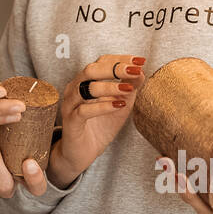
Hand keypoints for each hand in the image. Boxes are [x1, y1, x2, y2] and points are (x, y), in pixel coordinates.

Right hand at [48, 54, 145, 186]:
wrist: (82, 153)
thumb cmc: (100, 126)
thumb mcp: (120, 105)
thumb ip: (129, 88)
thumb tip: (141, 71)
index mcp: (85, 81)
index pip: (101, 62)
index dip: (120, 60)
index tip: (140, 61)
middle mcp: (75, 89)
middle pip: (91, 70)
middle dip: (114, 68)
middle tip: (134, 71)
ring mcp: (71, 104)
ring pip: (86, 88)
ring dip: (110, 86)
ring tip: (129, 88)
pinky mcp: (71, 121)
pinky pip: (84, 110)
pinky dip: (103, 107)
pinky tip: (118, 106)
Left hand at [155, 107, 212, 213]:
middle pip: (204, 208)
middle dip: (189, 195)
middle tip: (179, 175)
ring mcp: (209, 194)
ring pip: (190, 196)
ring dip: (174, 181)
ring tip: (164, 160)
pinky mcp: (196, 180)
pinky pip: (181, 181)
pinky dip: (171, 171)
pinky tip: (161, 154)